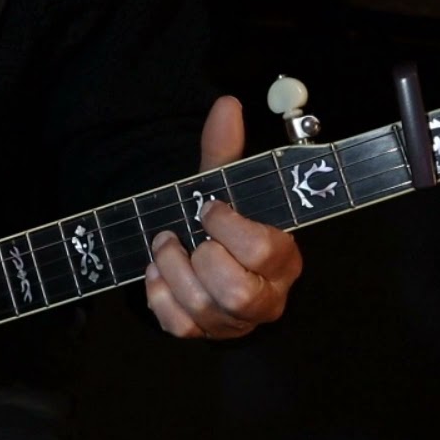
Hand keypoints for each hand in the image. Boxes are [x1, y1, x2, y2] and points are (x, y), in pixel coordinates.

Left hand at [145, 96, 301, 338]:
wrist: (212, 262)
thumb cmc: (226, 224)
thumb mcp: (227, 188)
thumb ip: (226, 151)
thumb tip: (226, 105)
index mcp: (284, 258)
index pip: (264, 250)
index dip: (228, 227)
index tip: (209, 209)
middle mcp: (266, 296)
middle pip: (235, 292)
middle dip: (200, 258)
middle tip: (183, 234)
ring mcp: (234, 321)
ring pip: (203, 309)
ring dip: (172, 270)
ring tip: (164, 245)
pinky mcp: (204, 334)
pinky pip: (179, 327)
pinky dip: (159, 296)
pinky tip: (156, 273)